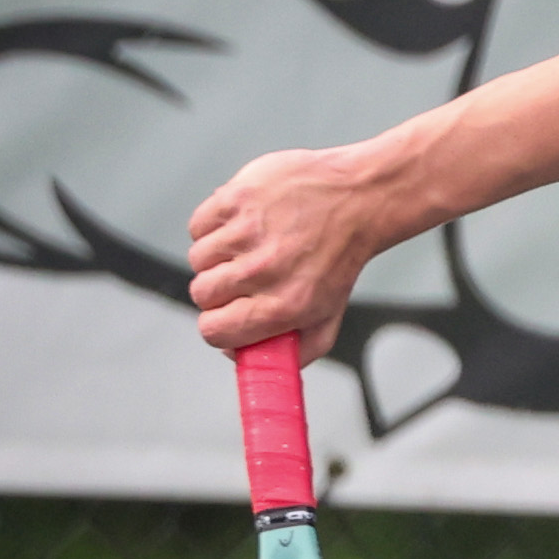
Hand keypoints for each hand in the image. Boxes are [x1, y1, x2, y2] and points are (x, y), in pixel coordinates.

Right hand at [188, 145, 388, 360]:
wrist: (360, 197)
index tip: (226, 315)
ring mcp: (248, 231)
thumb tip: (245, 361)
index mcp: (284, 306)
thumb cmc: (340, 256)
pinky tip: (243, 223)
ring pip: (198, 259)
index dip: (217, 326)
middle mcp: (264, 271)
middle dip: (218, 289)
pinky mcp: (238, 197)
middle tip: (243, 276)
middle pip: (202, 294)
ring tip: (249, 247)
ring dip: (216, 256)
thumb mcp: (329, 315)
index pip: (215, 331)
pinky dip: (214, 225)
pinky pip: (199, 224)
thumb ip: (293, 350)